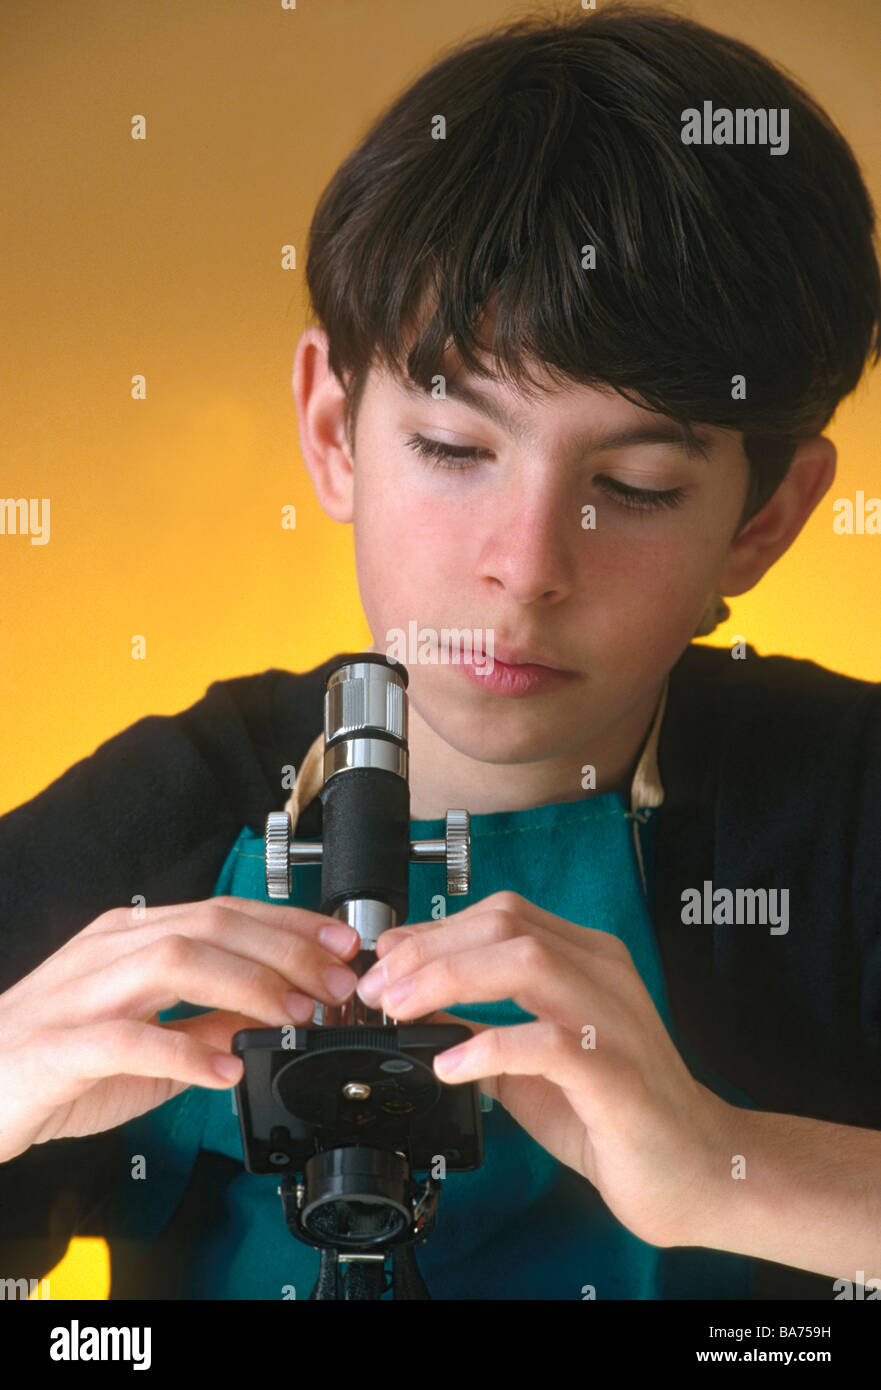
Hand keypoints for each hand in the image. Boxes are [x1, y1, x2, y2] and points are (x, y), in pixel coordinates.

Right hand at [0, 895, 360, 1162]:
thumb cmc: (54, 1061)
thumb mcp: (149, 1042)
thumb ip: (205, 1026)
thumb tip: (272, 1018)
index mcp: (132, 938)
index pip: (225, 912)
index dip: (290, 925)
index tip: (342, 946)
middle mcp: (109, 950)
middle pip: (211, 925)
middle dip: (286, 950)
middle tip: (335, 983)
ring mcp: (80, 993)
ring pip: (174, 960)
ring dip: (246, 985)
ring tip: (292, 1016)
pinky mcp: (57, 1045)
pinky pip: (126, 1038)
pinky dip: (185, 1053)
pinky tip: (225, 1072)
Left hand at [359, 890, 733, 1248]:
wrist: (700, 1170)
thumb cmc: (617, 1115)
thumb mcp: (534, 1063)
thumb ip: (484, 1029)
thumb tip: (417, 1012)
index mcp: (586, 960)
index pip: (502, 914)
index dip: (434, 929)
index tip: (385, 959)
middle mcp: (603, 975)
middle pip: (506, 925)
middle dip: (428, 949)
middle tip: (379, 989)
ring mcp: (613, 1020)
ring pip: (527, 961)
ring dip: (449, 979)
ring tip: (402, 1012)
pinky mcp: (618, 1074)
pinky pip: (549, 1043)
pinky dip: (489, 1046)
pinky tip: (451, 1065)